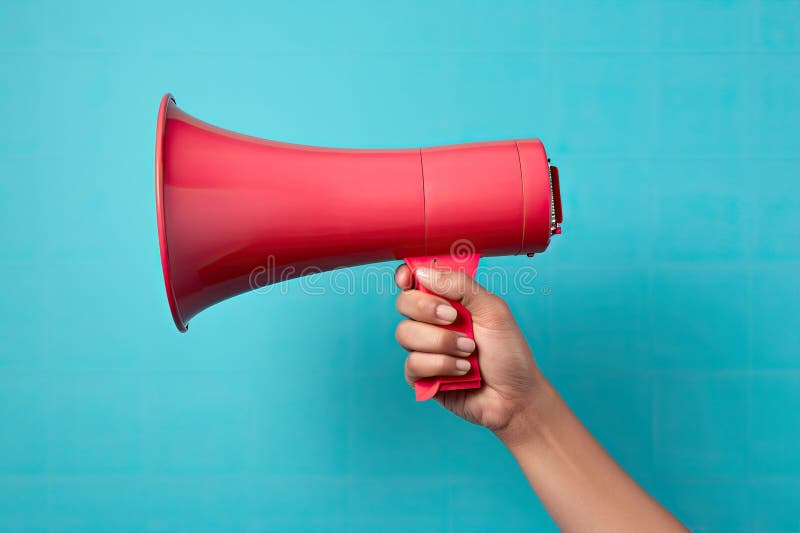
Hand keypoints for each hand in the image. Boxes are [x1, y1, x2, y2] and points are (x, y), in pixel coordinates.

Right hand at [394, 264, 544, 434]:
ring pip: (405, 334)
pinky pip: (413, 364)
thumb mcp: (493, 310)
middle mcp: (432, 322)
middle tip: (453, 318)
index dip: (406, 275)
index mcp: (449, 300)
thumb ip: (460, 285)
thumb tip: (421, 271)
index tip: (409, 278)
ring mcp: (425, 349)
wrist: (515, 396)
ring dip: (441, 342)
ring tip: (469, 351)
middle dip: (427, 309)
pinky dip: (441, 365)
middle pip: (404, 303)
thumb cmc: (508, 352)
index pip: (415, 280)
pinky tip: (462, 371)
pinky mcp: (422, 376)